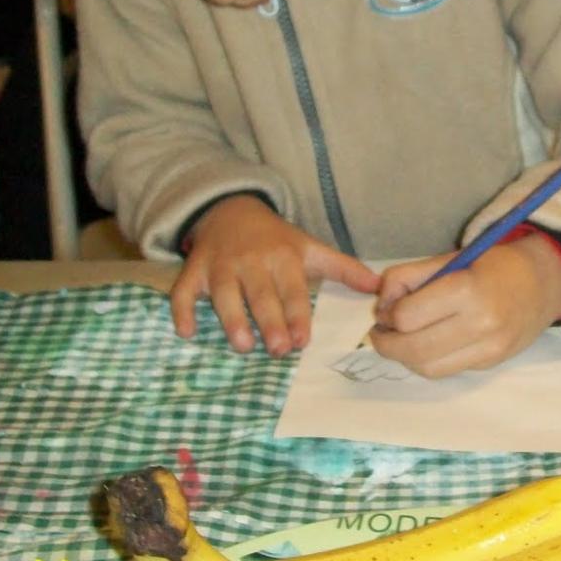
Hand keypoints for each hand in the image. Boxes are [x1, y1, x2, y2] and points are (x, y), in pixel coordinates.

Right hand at [171, 195, 378, 356]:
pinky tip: (186, 332)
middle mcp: (252, 262)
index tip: (301, 340)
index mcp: (283, 258)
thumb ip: (344, 269)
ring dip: (231, 319)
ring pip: (223, 294)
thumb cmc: (276, 238)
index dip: (296, 315)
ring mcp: (221, 265)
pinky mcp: (195, 269)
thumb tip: (379, 287)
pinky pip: (184, 290)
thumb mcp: (311, 248)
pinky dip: (182, 310)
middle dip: (269, 322)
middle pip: (260, 295)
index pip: (292, 290)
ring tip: (242, 346)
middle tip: (277, 350)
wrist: (231, 209)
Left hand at [368, 235, 560, 377]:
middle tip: (381, 332)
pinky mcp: (491, 364)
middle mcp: (481, 324)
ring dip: (404, 357)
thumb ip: (409, 277)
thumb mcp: (450, 258)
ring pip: (427, 368)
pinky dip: (427, 361)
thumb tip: (381, 306)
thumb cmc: (493, 264)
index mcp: (468, 289)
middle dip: (387, 343)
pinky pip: (446, 371)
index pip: (408, 317)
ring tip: (399, 340)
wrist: (543, 283)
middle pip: (413, 350)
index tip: (388, 307)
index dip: (388, 314)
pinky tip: (426, 343)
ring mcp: (489, 349)